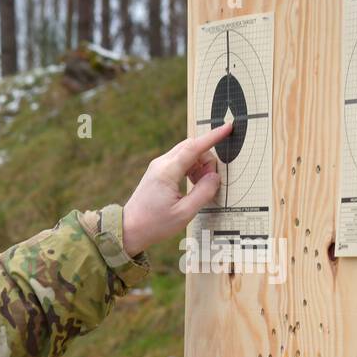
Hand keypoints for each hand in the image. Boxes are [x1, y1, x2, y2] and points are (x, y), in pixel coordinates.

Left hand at [122, 121, 231, 256]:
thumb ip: (203, 193)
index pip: (194, 147)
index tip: (228, 127)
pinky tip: (192, 184)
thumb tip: (215, 176)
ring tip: (198, 187)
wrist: (128, 229)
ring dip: (200, 165)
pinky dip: (192, 168)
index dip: (213, 137)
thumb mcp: (184, 213)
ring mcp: (158, 166)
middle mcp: (161, 164)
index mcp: (167, 172)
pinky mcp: (158, 172)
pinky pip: (181, 161)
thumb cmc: (154, 224)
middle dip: (207, 159)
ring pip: (187, 153)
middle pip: (192, 147)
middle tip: (208, 182)